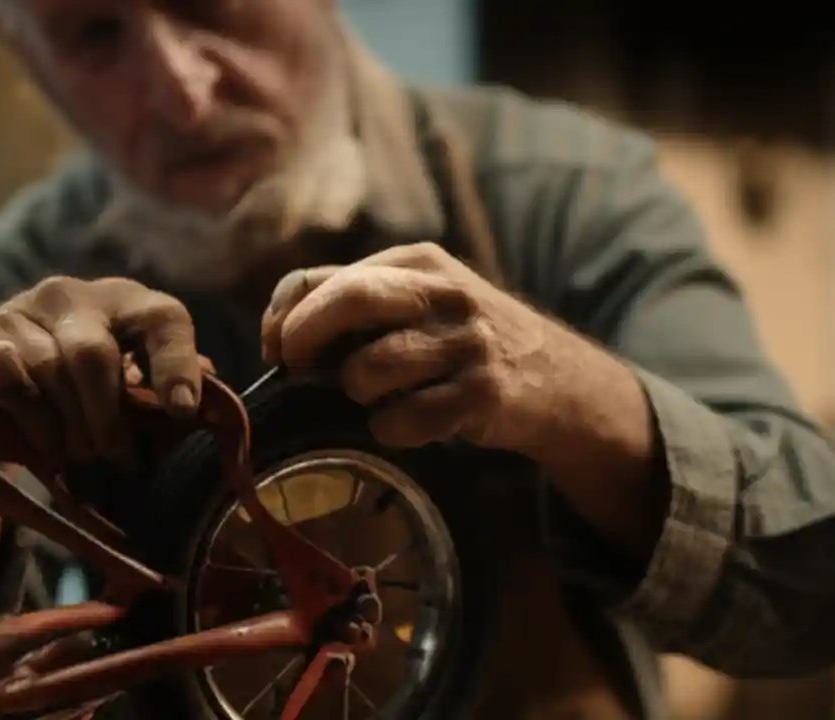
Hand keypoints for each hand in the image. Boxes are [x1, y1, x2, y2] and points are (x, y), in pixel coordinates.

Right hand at [0, 276, 203, 468]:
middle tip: (120, 462)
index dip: (176, 364)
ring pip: (51, 372)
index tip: (182, 411)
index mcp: (123, 302)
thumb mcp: (122, 382)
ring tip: (82, 460)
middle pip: (95, 355)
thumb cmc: (73, 389)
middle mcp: (71, 297)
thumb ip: (161, 389)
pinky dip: (35, 424)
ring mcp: (22, 314)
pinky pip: (13, 385)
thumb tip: (211, 408)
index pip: (162, 319)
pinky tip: (47, 447)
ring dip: (70, 429)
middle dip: (108, 419)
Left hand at [262, 242, 556, 452]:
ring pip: (370, 369)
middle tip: (294, 369)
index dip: (285, 316)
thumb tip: (275, 333)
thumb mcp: (419, 301)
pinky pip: (403, 420)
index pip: (323, 276)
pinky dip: (392, 429)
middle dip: (305, 337)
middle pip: (350, 299)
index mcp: (417, 263)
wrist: (558, 379)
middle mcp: (444, 293)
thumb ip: (356, 303)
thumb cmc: (463, 342)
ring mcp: (467, 343)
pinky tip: (409, 422)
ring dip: (358, 392)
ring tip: (379, 396)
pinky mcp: (483, 393)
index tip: (275, 349)